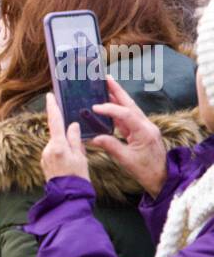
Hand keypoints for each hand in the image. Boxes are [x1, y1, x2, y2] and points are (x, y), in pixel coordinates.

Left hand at [41, 92, 88, 181]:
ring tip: (75, 160)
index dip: (53, 107)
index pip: (55, 122)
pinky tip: (69, 164)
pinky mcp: (45, 163)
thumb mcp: (81, 156)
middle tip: (77, 148)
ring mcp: (44, 157)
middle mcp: (48, 149)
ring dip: (65, 146)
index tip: (50, 96)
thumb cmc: (78, 177)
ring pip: (56, 144)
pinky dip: (62, 153)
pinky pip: (54, 152)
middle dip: (66, 135)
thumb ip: (76, 139)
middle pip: (57, 134)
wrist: (67, 197)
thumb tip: (73, 125)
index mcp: (58, 146)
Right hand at [84, 76, 166, 196]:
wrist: (162, 178)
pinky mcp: (142, 132)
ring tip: (106, 87)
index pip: (125, 114)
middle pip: (130, 104)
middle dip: (118, 91)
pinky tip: (110, 107)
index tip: (95, 107)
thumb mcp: (126, 160)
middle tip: (106, 78)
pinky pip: (129, 118)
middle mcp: (146, 125)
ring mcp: (145, 128)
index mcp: (144, 131)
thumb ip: (110, 146)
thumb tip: (93, 138)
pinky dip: (119, 111)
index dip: (110, 109)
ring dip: (118, 98)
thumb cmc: (146, 171)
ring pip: (130, 109)